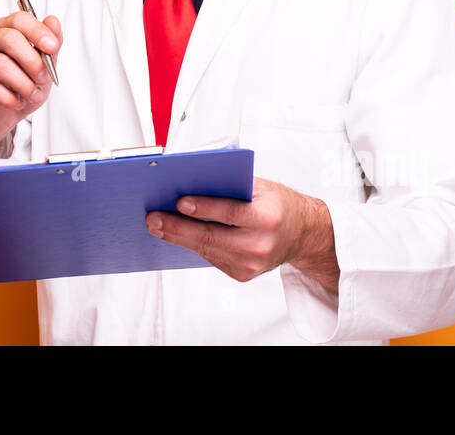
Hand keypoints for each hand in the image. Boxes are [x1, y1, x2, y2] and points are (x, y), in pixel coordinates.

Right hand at [0, 11, 61, 150]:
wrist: (0, 116)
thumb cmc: (21, 87)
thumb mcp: (43, 69)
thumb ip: (49, 48)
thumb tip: (53, 22)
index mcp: (7, 29)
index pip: (20, 20)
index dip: (37, 32)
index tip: (52, 47)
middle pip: (9, 39)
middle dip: (32, 61)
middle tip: (44, 78)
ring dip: (22, 83)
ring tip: (32, 96)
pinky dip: (6, 96)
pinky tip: (16, 102)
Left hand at [145, 176, 339, 291]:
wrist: (301, 233)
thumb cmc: (277, 203)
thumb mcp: (260, 187)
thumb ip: (230, 184)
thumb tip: (191, 181)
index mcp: (267, 218)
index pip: (230, 213)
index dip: (204, 208)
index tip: (179, 202)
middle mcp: (260, 245)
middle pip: (211, 237)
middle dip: (178, 228)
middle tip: (154, 219)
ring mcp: (251, 264)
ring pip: (206, 250)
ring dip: (178, 238)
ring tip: (157, 226)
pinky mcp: (242, 274)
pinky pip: (211, 258)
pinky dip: (193, 245)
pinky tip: (176, 235)